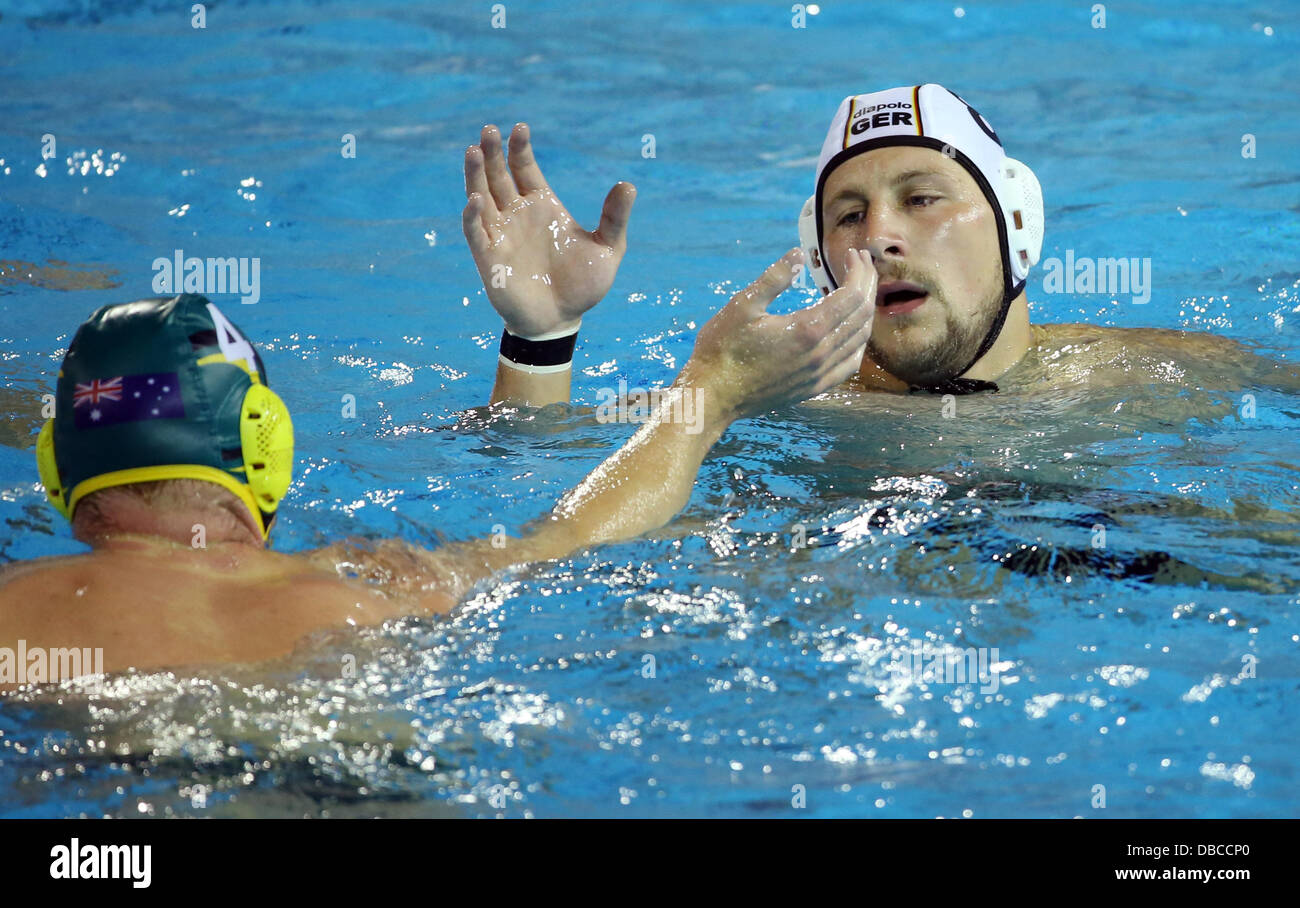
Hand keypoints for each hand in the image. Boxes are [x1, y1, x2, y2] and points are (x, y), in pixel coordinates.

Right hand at [462, 123, 635, 337]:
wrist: (562, 320)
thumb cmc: (582, 286)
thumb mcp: (608, 249)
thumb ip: (615, 219)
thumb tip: (628, 185)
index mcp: (543, 206)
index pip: (525, 168)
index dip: (519, 148)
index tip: (520, 128)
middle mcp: (517, 214)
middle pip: (498, 175)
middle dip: (492, 152)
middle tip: (488, 129)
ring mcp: (501, 234)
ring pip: (481, 196)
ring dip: (475, 174)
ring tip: (472, 150)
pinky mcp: (489, 258)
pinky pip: (476, 232)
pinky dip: (473, 216)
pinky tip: (476, 200)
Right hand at [683, 247, 876, 420]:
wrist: (713, 395)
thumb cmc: (722, 349)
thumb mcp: (743, 305)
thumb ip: (774, 278)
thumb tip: (799, 254)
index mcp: (807, 329)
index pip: (852, 295)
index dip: (858, 271)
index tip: (853, 254)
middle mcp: (820, 353)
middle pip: (862, 314)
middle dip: (867, 284)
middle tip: (860, 263)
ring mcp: (819, 374)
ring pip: (860, 339)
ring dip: (865, 311)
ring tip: (859, 291)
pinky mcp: (814, 388)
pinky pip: (849, 364)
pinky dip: (858, 342)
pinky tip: (852, 332)